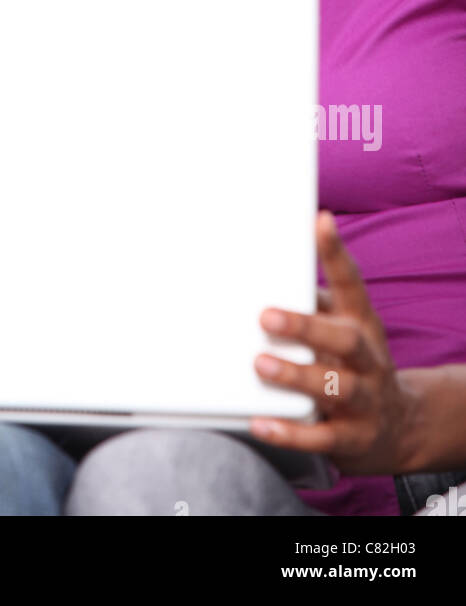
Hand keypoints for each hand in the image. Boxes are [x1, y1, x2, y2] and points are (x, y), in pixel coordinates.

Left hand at [248, 210, 417, 475]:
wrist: (400, 428)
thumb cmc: (351, 365)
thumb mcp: (340, 329)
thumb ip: (309, 304)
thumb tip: (262, 270)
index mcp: (361, 324)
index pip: (352, 283)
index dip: (336, 252)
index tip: (320, 221)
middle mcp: (367, 360)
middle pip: (345, 339)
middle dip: (306, 326)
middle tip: (267, 315)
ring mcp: (365, 401)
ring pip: (335, 387)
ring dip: (297, 376)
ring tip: (261, 364)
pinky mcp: (354, 439)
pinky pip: (322, 438)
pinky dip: (290, 432)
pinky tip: (262, 423)